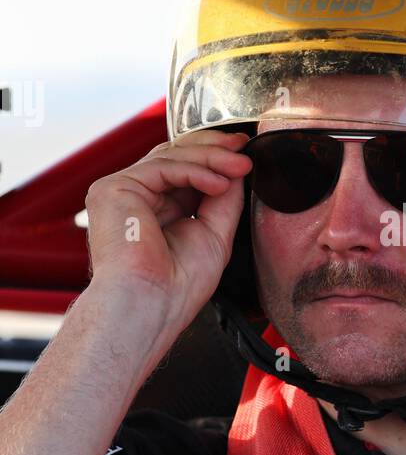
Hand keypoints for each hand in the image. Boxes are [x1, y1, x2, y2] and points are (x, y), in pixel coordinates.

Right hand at [84, 129, 252, 336]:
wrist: (151, 306)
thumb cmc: (176, 287)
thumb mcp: (213, 233)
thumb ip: (223, 199)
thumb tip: (237, 168)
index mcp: (153, 210)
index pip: (183, 170)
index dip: (213, 158)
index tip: (244, 154)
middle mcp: (133, 198)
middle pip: (174, 156)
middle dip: (214, 150)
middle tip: (244, 148)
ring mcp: (120, 192)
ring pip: (171, 157)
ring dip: (211, 159)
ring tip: (240, 167)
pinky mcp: (113, 189)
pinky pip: (162, 167)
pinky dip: (195, 171)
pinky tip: (219, 183)